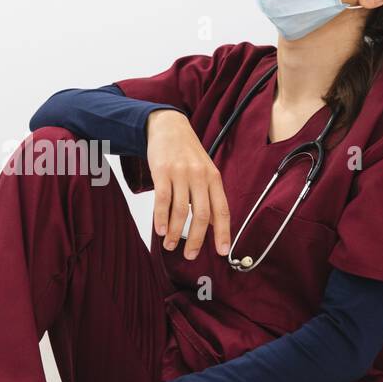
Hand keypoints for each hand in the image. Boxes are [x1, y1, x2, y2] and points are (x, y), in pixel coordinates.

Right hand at [144, 109, 230, 258]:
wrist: (169, 126)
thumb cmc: (187, 153)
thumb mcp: (204, 171)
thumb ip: (209, 196)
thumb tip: (213, 224)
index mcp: (214, 178)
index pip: (222, 209)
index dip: (223, 232)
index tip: (222, 251)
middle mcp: (200, 176)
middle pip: (202, 214)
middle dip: (196, 239)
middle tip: (190, 255)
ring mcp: (181, 173)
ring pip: (181, 210)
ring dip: (175, 232)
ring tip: (170, 245)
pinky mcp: (162, 171)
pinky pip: (163, 199)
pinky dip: (161, 218)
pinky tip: (159, 230)